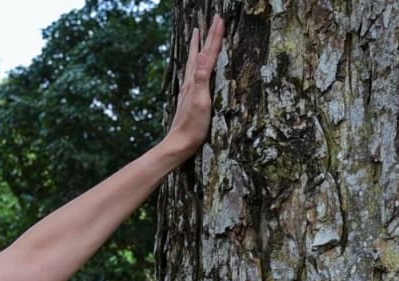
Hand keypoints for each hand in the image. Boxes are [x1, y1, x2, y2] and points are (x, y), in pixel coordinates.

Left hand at [162, 15, 224, 160]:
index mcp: (195, 80)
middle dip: (206, 35)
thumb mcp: (201, 101)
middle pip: (200, 53)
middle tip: (210, 19)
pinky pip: (193, 73)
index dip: (215, 36)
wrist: (179, 145)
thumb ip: (202, 77)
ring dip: (197, 46)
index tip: (220, 18)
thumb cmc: (192, 127)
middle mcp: (190, 82)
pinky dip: (195, 63)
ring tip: (196, 34)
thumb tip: (204, 53)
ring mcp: (188, 90)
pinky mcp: (189, 98)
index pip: (208, 53)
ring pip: (194, 62)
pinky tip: (193, 66)